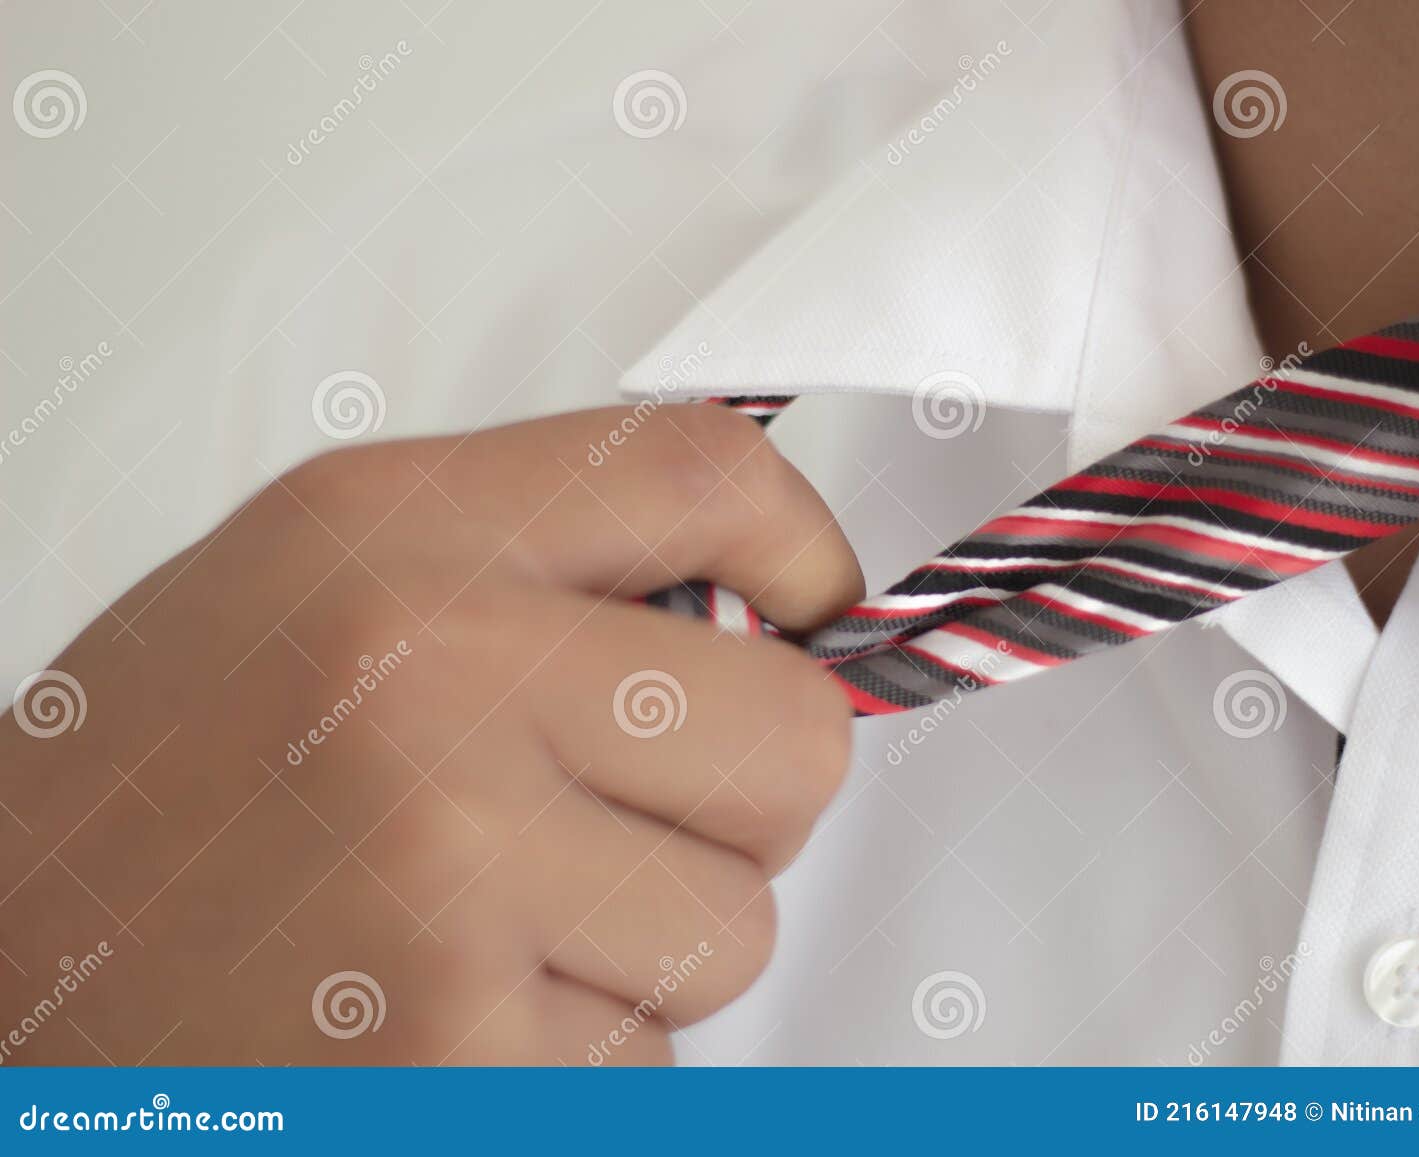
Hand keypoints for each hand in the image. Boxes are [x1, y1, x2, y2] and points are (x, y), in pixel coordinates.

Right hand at [0, 405, 861, 1064]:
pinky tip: (439, 1012)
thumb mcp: (322, 573)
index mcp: (397, 537)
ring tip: (482, 926)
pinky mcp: (460, 1060)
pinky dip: (574, 1054)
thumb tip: (771, 608)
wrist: (2, 968)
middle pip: (795, 742)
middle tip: (611, 815)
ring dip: (645, 947)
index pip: (709, 478)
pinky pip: (650, 1064)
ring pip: (735, 929)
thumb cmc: (170, 774)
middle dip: (740, 801)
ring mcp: (450, 881)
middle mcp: (432, 685)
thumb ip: (546, 554)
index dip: (806, 553)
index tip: (806, 614)